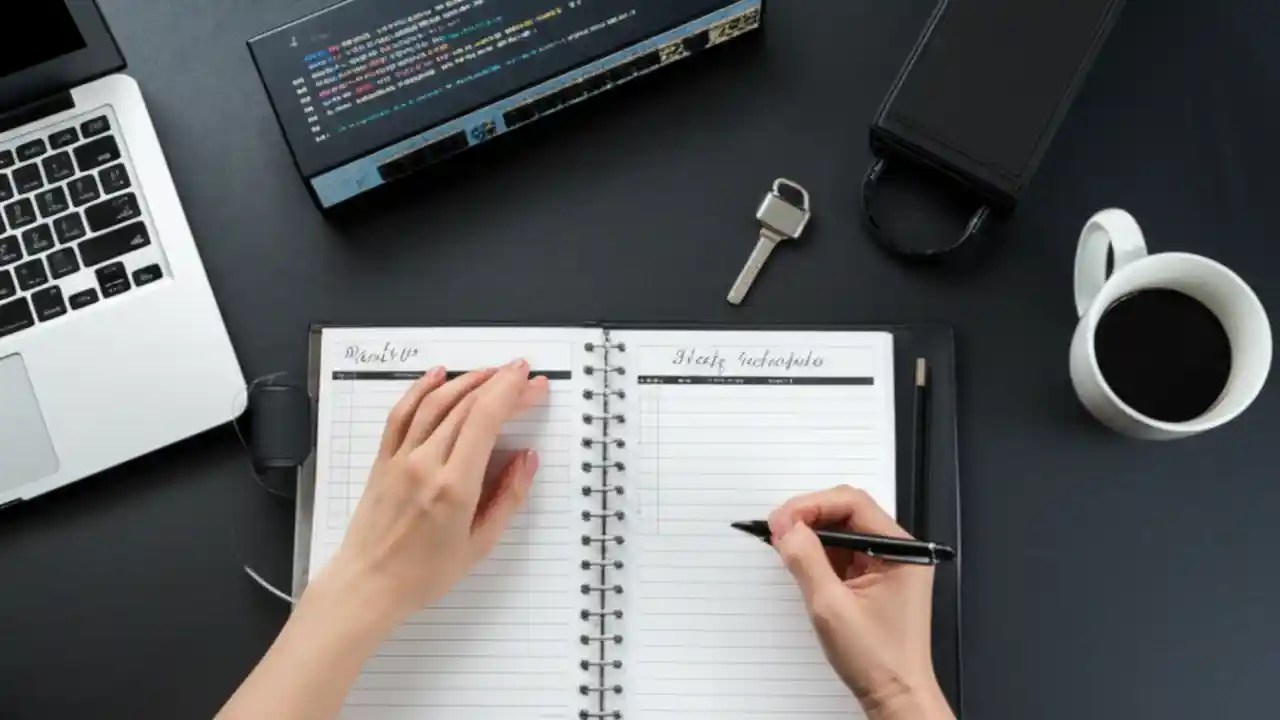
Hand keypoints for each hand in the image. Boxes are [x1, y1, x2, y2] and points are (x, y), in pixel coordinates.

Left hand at [321, 360, 548, 626]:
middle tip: (524, 377)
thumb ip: (508, 497)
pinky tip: (438, 375)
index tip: (531, 382)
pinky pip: (402, 413)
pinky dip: (421, 389)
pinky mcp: (383, 460)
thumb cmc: (423, 574)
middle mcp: (425, 465)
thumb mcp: (479, 544)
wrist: (368, 585)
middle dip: (500, 385)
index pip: (486, 420)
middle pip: (467, 406)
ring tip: (491, 372)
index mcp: (454, 487)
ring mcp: (401, 459)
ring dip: (466, 380)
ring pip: (435, 402)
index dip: (511, 393)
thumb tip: (527, 459)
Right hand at [770, 486, 953, 719]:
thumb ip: (806, 560)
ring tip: (782, 544)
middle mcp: (898, 552)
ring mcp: (886, 565)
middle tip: (776, 529)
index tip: (782, 519)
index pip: (853, 504)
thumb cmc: (877, 660)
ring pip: (842, 530)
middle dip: (808, 516)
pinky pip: (841, 552)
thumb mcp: (831, 607)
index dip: (812, 505)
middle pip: (847, 512)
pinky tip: (798, 559)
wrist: (894, 696)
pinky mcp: (873, 578)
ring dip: (811, 534)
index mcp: (901, 551)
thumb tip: (786, 527)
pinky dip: (817, 552)